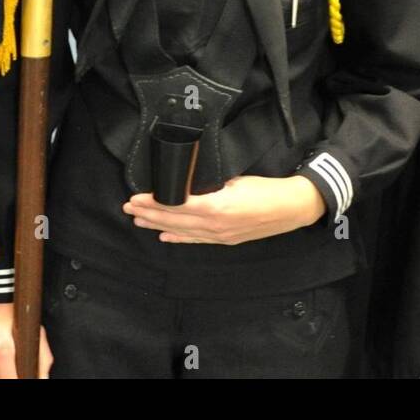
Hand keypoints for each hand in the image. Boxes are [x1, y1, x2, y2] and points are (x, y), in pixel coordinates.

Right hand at [0, 299, 52, 378]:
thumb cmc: (18, 303)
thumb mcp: (35, 328)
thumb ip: (41, 356)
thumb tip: (42, 376)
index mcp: (1, 346)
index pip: (10, 379)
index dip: (21, 381)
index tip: (28, 378)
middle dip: (9, 380)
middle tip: (21, 375)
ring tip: (12, 371)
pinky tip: (1, 364)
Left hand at [123, 174, 326, 244]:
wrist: (291, 208)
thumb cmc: (266, 189)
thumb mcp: (235, 179)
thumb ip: (210, 184)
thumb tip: (187, 182)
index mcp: (215, 207)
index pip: (175, 205)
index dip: (154, 203)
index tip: (136, 197)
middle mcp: (214, 225)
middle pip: (174, 220)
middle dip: (149, 214)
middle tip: (128, 208)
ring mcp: (219, 236)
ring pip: (182, 231)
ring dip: (158, 225)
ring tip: (139, 221)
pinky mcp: (226, 240)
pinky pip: (196, 240)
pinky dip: (178, 238)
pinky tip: (165, 236)